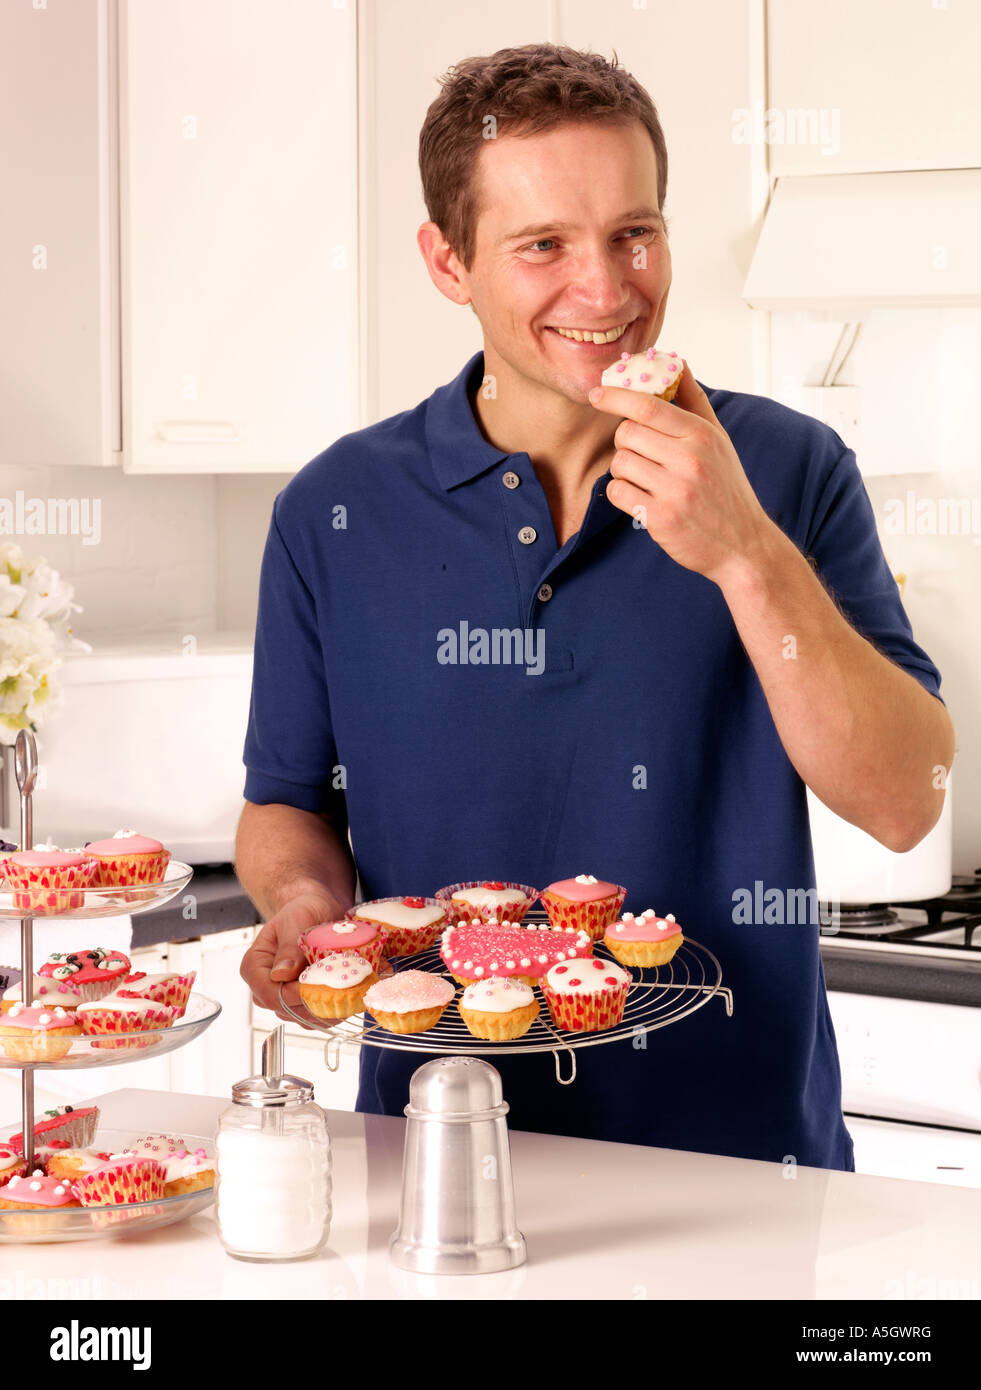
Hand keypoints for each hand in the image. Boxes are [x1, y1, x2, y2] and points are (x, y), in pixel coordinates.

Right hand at [241, 889, 348, 1023]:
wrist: (319, 910)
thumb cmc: (304, 910)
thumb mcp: (297, 920)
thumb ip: (289, 947)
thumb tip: (281, 975)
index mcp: (255, 965)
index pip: (267, 993)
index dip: (292, 996)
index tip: (317, 987)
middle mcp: (265, 985)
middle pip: (284, 1009)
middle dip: (313, 1003)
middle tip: (341, 989)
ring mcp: (284, 996)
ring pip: (301, 1017)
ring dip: (325, 1008)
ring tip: (348, 991)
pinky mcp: (302, 1001)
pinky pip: (314, 1017)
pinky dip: (331, 1010)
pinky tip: (347, 996)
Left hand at [590, 362, 777, 586]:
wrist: (743, 545)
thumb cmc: (726, 488)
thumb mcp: (718, 440)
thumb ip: (694, 400)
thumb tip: (677, 361)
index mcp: (702, 435)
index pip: (647, 406)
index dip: (615, 397)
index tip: (597, 394)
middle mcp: (689, 459)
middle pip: (627, 434)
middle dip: (625, 442)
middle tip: (643, 455)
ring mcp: (674, 490)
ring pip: (620, 463)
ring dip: (624, 470)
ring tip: (646, 479)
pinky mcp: (660, 517)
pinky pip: (618, 493)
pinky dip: (622, 495)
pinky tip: (642, 499)